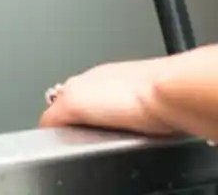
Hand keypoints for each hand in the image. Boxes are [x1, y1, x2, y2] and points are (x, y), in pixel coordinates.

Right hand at [39, 57, 180, 136]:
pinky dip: (130, 132)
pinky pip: (134, 124)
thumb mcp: (73, 101)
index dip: (59, 119)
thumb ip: (54, 113)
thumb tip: (45, 126)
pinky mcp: (152, 108)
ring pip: (112, 116)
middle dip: (85, 124)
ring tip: (112, 138)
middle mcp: (108, 82)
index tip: (60, 134)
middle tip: (88, 138)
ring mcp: (131, 93)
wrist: (172, 95)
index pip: (63, 99)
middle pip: (87, 108)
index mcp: (86, 79)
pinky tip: (132, 136)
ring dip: (109, 128)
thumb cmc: (131, 91)